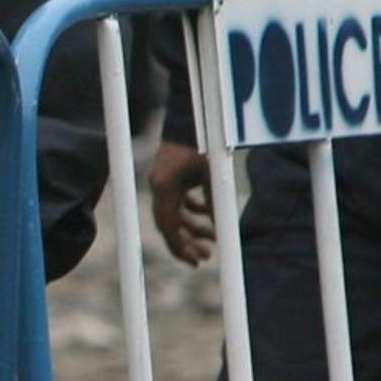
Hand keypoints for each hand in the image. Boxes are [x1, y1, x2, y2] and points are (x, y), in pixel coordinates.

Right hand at [150, 140, 212, 264]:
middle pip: (168, 224)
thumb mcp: (212, 175)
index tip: (195, 261)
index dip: (181, 247)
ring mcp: (163, 182)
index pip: (168, 226)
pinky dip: (192, 211)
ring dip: (192, 227)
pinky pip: (178, 201)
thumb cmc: (202, 144)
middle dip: (187, 242)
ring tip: (212, 238)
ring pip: (174, 214)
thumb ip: (215, 203)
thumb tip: (221, 231)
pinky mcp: (169, 176)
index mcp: (164, 188)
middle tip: (207, 256)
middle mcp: (159, 187)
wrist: (191, 118)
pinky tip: (208, 214)